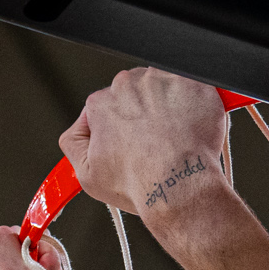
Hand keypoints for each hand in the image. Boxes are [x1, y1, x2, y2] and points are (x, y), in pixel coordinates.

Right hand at [60, 69, 229, 225]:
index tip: (132, 141)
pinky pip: (194, 89)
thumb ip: (74, 143)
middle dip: (145, 114)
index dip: (120, 127)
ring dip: (169, 108)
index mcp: (102, 102)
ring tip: (175, 139)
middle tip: (155, 143)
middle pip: (136, 94)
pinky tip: (193, 130)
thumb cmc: (141, 185)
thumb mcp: (87, 175)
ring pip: (164, 89)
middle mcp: (130, 84)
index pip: (108, 105)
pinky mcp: (194, 85)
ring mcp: (163, 80)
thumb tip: (80, 130)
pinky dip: (194, 106)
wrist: (181, 189)